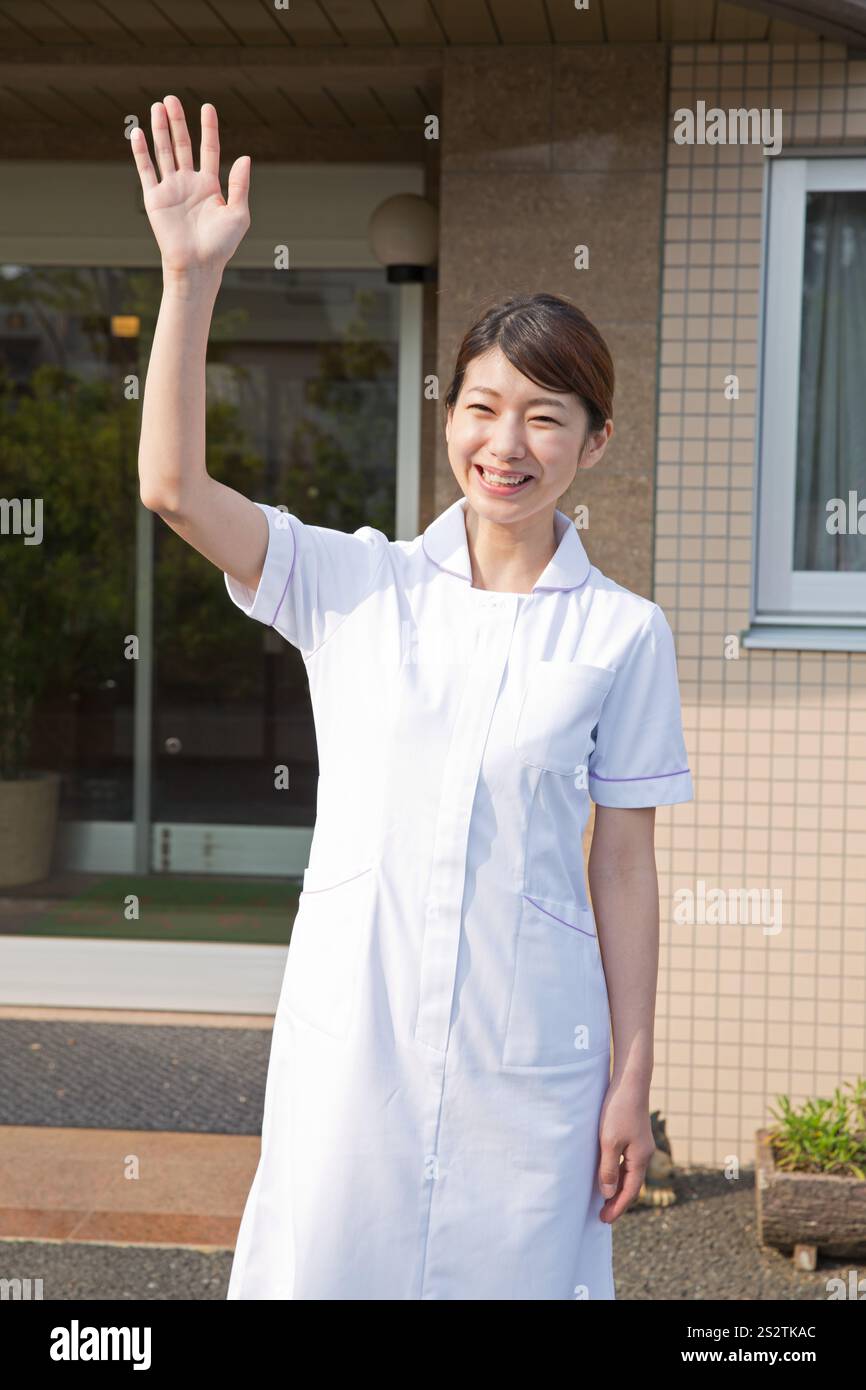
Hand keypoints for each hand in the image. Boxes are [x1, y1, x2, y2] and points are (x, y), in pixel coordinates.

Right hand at [130, 96, 250, 276]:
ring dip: (160, 129)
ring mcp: (171, 189)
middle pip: (182, 145)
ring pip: (164, 152)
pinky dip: (141, 152)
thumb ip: (240, 185)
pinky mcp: (154, 198)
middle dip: (178, 122)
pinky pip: (146, 170)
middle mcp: (189, 183)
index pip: (208, 149)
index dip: (208, 128)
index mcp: (210, 185)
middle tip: (172, 99)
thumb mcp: (239, 214)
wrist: (198, 265)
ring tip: (157, 107)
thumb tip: (245, 157)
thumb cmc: (221, 245)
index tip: (207, 107)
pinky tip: (138, 132)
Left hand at [596, 1075, 656, 1221]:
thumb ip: (608, 1169)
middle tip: (602, 1215)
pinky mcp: (635, 1135)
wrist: (630, 1082)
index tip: (604, 1220)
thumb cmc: (618, 1110)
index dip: (617, 1207)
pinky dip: (618, 1172)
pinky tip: (608, 1173)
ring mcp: (641, 1144)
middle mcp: (644, 1154)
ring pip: (629, 1174)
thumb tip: (607, 1194)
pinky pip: (627, 1162)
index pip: (630, 1192)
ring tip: (604, 1200)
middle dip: (618, 1201)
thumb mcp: (609, 1142)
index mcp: (640, 1158)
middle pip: (632, 1185)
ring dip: (617, 1187)